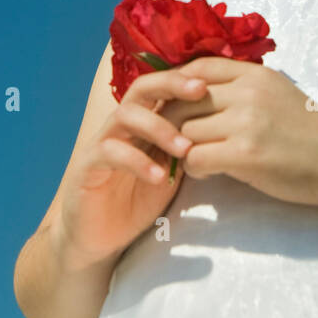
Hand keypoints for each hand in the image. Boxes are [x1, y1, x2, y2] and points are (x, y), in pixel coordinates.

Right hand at [55, 68, 209, 269]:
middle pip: (141, 89)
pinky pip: (110, 152)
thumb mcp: (173, 171)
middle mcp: (120, 126)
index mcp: (142, 123)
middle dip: (171, 85)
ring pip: (124, 116)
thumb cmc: (139, 201)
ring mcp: (101, 143)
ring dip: (158, 127)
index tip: (215, 84)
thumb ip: (190, 149)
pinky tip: (158, 177)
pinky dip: (137, 162)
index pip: (161, 87)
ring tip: (185, 148)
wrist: (100, 237)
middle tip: (200, 91)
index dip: (185, 80)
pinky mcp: (86, 167)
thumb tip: (230, 133)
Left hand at [158, 56, 317, 207]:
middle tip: (174, 140)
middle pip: (182, 101)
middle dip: (171, 122)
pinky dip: (193, 168)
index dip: (175, 89)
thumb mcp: (276, 92)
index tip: (174, 108)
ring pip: (184, 131)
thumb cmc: (311, 131)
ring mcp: (246, 122)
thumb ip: (241, 87)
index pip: (194, 69)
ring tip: (196, 158)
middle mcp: (247, 92)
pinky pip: (195, 158)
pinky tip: (208, 172)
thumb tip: (195, 91)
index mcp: (254, 73)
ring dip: (182, 149)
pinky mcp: (245, 154)